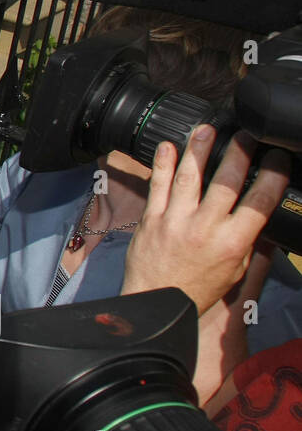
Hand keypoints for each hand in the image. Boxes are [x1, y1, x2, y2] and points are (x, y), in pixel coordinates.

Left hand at [123, 126, 290, 312]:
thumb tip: (262, 214)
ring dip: (199, 149)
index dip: (273, 174)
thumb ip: (248, 240)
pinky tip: (168, 146)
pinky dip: (163, 164)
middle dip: (239, 152)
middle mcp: (205, 228)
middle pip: (226, 181)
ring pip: (190, 177)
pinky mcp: (151, 218)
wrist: (156, 301)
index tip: (278, 156)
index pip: (260, 202)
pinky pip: (158, 185)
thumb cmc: (197, 288)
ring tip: (206, 129)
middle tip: (246, 132)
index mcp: (233, 242)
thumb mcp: (236, 269)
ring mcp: (176, 220)